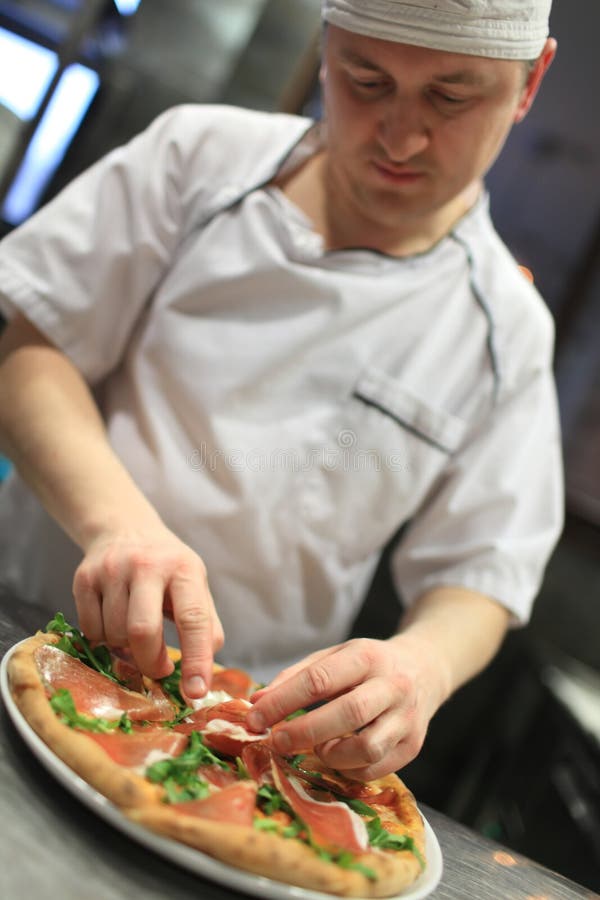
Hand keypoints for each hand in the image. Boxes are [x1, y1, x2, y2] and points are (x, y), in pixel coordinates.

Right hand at [72, 525, 223, 698]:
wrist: (124, 529)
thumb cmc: (167, 568)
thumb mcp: (195, 585)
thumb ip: (206, 625)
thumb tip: (204, 670)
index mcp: (184, 569)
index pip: (194, 619)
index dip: (196, 659)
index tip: (196, 692)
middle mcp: (147, 566)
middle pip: (143, 630)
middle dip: (150, 662)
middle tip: (159, 670)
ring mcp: (112, 570)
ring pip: (114, 634)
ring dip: (126, 650)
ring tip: (137, 638)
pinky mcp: (85, 578)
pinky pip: (90, 629)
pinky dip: (103, 640)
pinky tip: (114, 624)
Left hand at [246, 636, 449, 779]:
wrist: (425, 669)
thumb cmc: (369, 664)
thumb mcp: (335, 655)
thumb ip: (296, 676)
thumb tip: (257, 703)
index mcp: (367, 656)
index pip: (320, 679)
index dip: (283, 701)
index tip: (255, 716)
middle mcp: (392, 685)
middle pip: (348, 713)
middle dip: (304, 731)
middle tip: (275, 741)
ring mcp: (406, 718)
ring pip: (367, 748)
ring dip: (331, 755)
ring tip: (315, 749)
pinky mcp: (413, 746)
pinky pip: (375, 769)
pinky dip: (347, 769)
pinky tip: (336, 758)